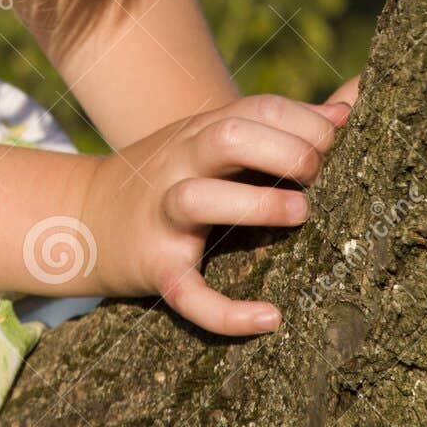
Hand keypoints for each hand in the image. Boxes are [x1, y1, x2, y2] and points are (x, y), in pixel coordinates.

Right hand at [82, 79, 359, 335]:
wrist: (80, 218)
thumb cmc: (169, 178)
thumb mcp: (208, 141)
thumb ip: (272, 126)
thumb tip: (346, 110)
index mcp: (200, 132)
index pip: (258, 108)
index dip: (306, 122)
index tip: (337, 147)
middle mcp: (180, 164)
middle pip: (229, 135)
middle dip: (284, 149)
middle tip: (318, 177)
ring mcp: (163, 215)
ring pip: (198, 200)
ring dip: (255, 204)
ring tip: (300, 213)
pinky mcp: (155, 267)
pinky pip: (188, 292)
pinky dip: (227, 311)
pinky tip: (270, 318)